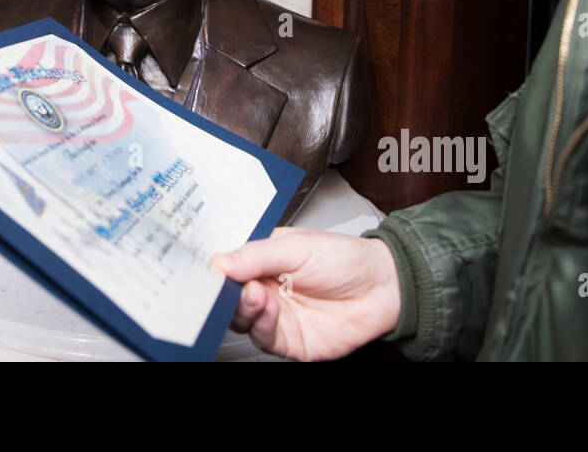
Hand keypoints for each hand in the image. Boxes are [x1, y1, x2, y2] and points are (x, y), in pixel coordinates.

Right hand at [211, 229, 401, 360]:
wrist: (383, 286)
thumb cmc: (345, 259)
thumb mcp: (297, 246)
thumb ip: (257, 254)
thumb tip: (220, 261)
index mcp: (261, 261)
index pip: (227, 267)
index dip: (213, 269)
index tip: (204, 268)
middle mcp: (264, 290)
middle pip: (228, 298)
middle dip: (222, 293)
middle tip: (224, 285)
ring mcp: (275, 316)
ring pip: (242, 320)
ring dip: (243, 308)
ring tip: (253, 294)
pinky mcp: (289, 341)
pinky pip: (265, 338)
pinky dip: (262, 324)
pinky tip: (269, 308)